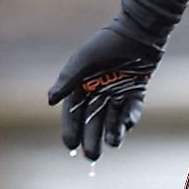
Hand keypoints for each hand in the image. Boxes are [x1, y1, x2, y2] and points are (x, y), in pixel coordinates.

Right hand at [48, 25, 162, 160]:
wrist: (138, 31)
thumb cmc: (106, 43)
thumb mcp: (84, 59)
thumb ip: (68, 79)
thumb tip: (50, 101)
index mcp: (81, 86)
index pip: (73, 113)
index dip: (71, 130)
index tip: (70, 146)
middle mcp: (98, 92)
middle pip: (93, 121)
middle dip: (92, 139)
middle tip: (92, 157)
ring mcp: (117, 93)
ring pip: (112, 119)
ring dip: (112, 132)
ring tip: (112, 144)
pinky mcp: (135, 92)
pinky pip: (131, 110)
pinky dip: (129, 118)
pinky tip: (127, 125)